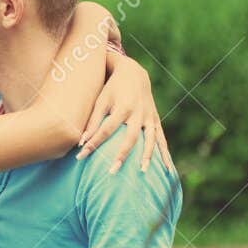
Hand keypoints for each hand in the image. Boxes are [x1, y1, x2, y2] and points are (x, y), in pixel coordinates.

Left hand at [78, 55, 173, 172]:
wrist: (134, 74)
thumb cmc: (112, 89)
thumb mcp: (101, 100)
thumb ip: (92, 120)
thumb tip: (81, 142)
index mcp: (123, 107)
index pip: (106, 129)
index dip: (93, 143)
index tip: (80, 156)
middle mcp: (138, 113)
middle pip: (131, 137)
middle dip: (122, 155)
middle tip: (112, 171)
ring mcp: (150, 117)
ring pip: (151, 139)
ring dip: (148, 156)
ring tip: (143, 172)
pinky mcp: (156, 120)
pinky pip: (162, 139)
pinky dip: (165, 154)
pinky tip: (167, 169)